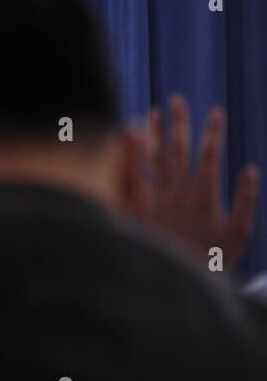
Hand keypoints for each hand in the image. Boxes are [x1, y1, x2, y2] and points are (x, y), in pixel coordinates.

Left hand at [122, 94, 258, 269]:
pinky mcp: (139, 206)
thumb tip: (251, 170)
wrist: (179, 280)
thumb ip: (246, 202)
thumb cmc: (215, 259)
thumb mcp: (240, 233)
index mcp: (204, 196)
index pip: (210, 155)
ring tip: (154, 112)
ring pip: (154, 158)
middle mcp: (178, 192)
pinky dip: (130, 154)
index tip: (216, 110)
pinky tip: (128, 136)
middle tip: (177, 99)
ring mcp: (157, 198)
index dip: (213, 132)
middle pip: (178, 150)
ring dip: (155, 133)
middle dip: (180, 123)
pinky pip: (133, 175)